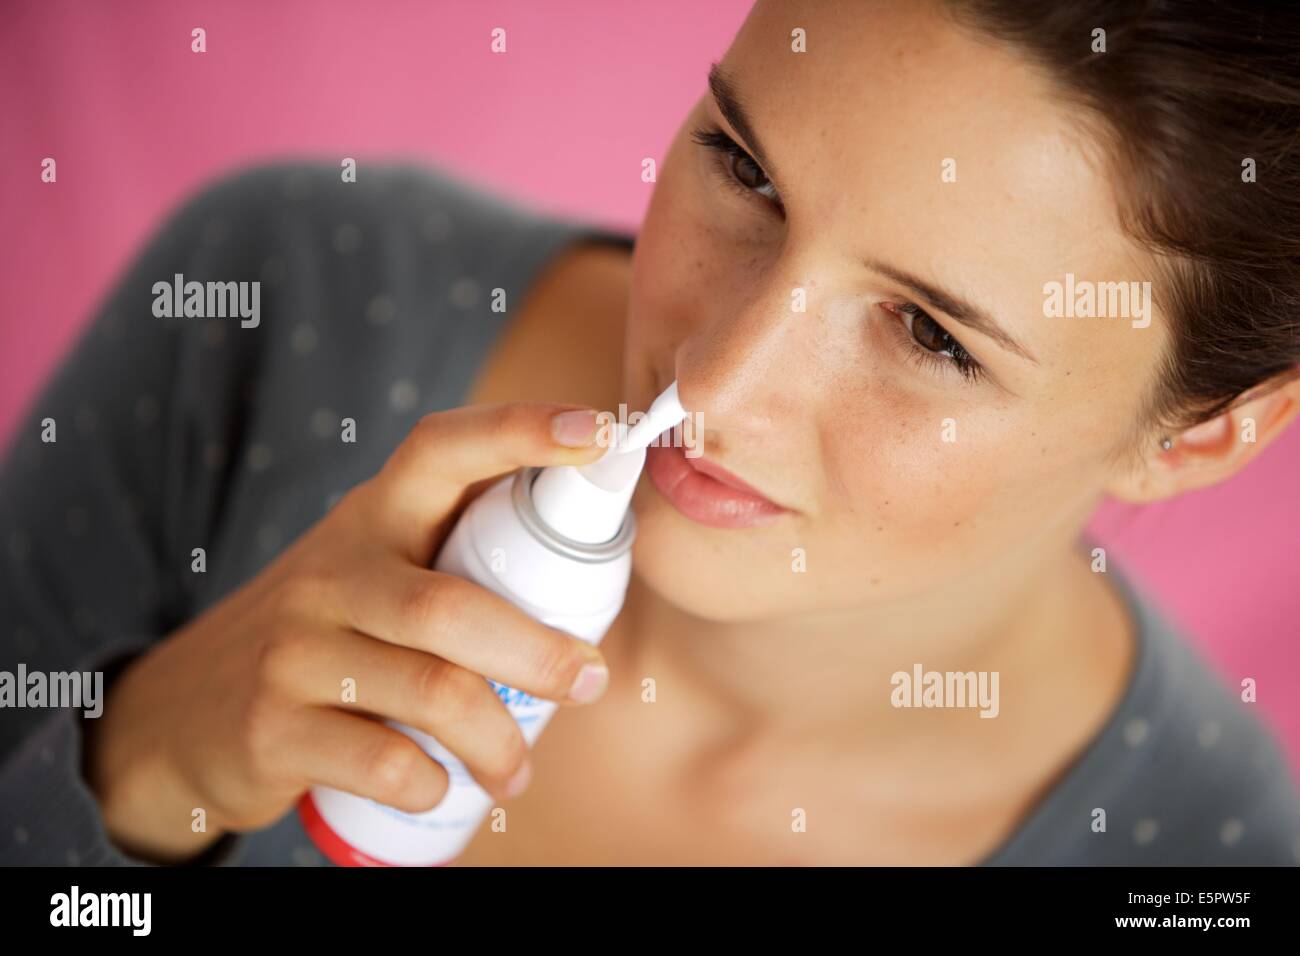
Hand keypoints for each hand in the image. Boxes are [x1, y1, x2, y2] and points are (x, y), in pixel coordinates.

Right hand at [83, 402, 610, 862]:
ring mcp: (296, 651)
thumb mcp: (372, 571)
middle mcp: (332, 574)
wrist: (185, 711)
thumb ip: (453, 557)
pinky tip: (442, 790)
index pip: (441, 450)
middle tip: (590, 682)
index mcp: (372, 519)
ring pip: (433, 692)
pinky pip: (385, 762)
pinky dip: (434, 785)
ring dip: (499, 742)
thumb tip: (587, 564)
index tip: (599, 430)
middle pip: (452, 608)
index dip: (519, 431)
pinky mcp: (274, 729)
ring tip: (518, 771)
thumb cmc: (324, 635)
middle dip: (539, 652)